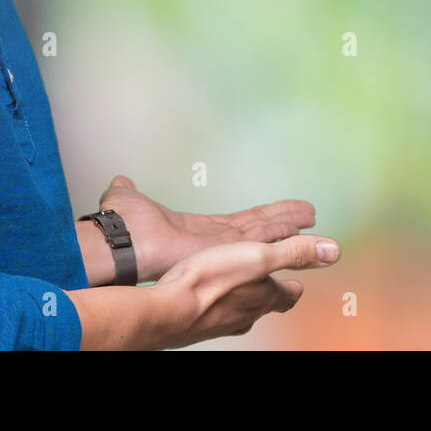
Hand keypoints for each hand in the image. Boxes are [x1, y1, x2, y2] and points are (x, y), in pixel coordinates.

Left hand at [93, 175, 316, 282]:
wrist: (120, 243)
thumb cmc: (121, 225)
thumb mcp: (125, 198)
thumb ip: (127, 190)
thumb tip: (121, 182)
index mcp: (195, 230)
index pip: (235, 224)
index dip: (259, 218)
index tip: (278, 213)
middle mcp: (212, 241)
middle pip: (256, 229)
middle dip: (282, 220)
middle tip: (308, 213)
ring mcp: (219, 247)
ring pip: (263, 232)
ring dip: (288, 222)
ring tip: (310, 215)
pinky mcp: (223, 248)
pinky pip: (260, 236)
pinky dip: (282, 229)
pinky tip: (301, 223)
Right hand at [149, 234, 340, 347]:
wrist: (167, 311)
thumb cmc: (210, 282)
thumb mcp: (258, 256)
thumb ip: (294, 252)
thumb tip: (333, 250)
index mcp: (265, 297)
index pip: (288, 295)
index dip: (294, 286)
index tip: (298, 283)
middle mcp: (247, 314)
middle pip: (266, 304)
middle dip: (272, 292)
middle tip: (274, 283)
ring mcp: (223, 320)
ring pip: (242, 310)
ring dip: (247, 296)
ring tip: (244, 288)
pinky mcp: (201, 320)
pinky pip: (218, 310)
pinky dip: (221, 300)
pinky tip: (212, 296)